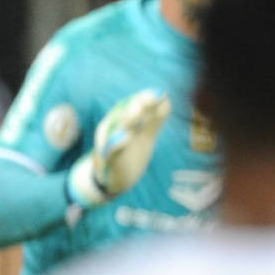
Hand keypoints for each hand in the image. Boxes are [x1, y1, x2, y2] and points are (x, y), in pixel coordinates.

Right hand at [67, 88, 170, 205]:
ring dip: (128, 119)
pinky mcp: (109, 160)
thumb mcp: (145, 137)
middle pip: (124, 114)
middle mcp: (114, 129)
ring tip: (139, 112)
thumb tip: (166, 101)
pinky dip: (117, 144)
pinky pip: (111, 151)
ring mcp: (109, 144)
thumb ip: (153, 121)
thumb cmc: (131, 154)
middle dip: (137, 105)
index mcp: (124, 122)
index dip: (144, 98)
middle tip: (151, 98)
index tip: (160, 94)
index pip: (133, 105)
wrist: (116, 180)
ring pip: (116, 129)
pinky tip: (127, 137)